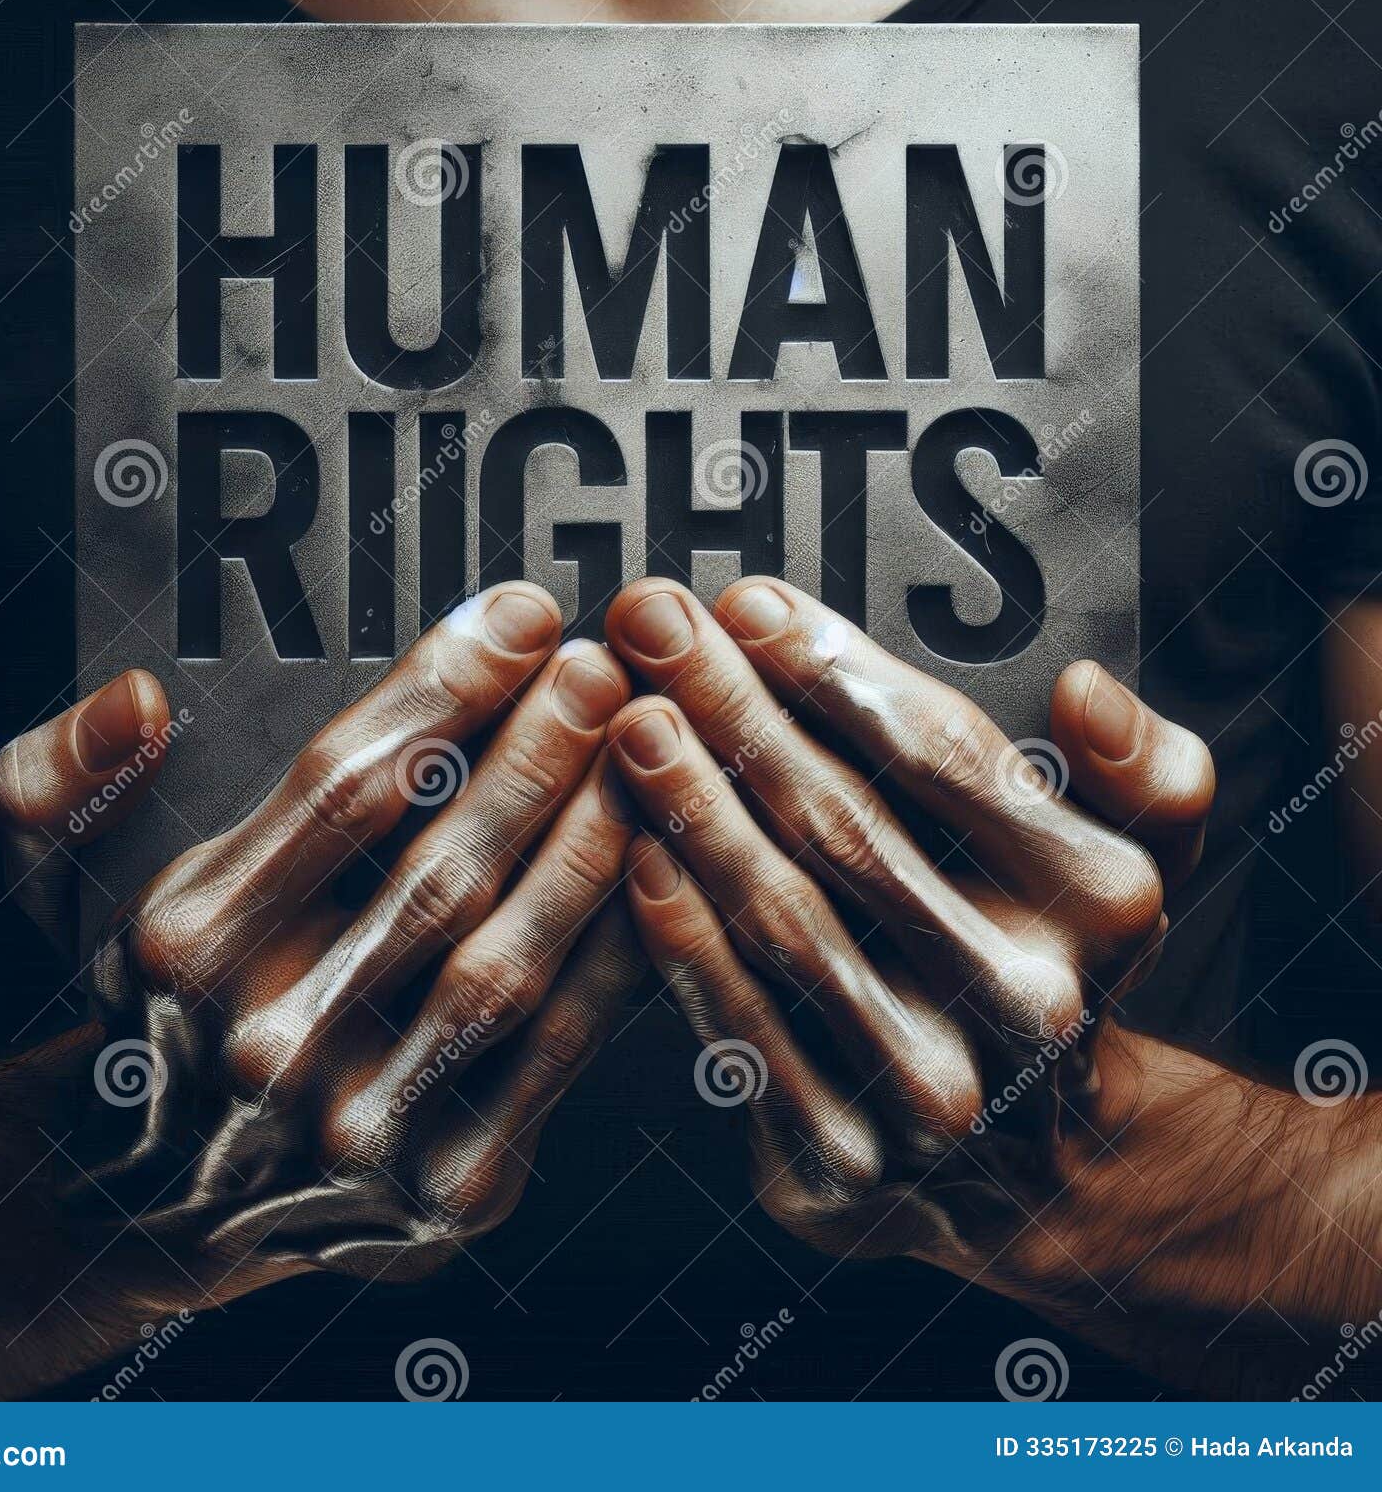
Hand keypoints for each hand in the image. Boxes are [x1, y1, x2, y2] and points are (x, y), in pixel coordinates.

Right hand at [0, 582, 641, 1308]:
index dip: (445, 688)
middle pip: (443, 866)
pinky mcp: (450, 1182)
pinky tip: (655, 862)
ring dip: (593, 838)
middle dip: (541, 748)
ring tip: (647, 747)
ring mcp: (366, 1124)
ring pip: (511, 954)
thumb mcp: (45, 882)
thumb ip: (59, 777)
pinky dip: (617, 950)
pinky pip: (560, 1048)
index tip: (516, 619)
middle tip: (606, 666)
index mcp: (190, 944)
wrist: (161, 1199)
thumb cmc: (142, 1009)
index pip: (342, 788)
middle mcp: (274, 1041)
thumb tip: (136, 703)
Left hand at [601, 577, 1213, 1266]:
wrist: (1029, 1167)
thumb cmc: (1045, 967)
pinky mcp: (838, 1162)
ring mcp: (926, 1094)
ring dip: (693, 809)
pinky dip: (680, 935)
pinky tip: (633, 850)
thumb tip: (1088, 695)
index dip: (834, 671)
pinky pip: (738, 1029)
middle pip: (847, 827)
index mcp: (1095, 908)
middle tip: (654, 625)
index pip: (945, 756)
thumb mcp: (1136, 865)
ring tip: (630, 718)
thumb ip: (1141, 769)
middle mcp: (1020, 1007)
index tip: (748, 605)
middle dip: (736, 710)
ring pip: (783, 923)